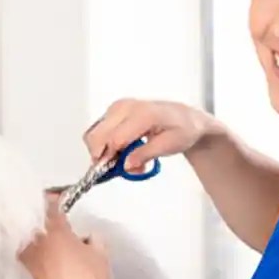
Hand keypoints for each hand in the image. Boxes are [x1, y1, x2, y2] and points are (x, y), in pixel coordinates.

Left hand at [19, 194, 115, 278]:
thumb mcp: (100, 253)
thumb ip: (93, 239)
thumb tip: (87, 238)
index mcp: (56, 232)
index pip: (48, 207)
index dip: (51, 200)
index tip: (55, 198)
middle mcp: (38, 244)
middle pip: (30, 222)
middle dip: (38, 216)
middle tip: (48, 215)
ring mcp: (31, 261)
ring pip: (26, 240)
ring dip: (32, 235)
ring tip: (43, 235)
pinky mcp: (31, 277)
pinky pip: (28, 257)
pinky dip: (33, 253)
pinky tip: (45, 257)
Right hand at [84, 99, 217, 174]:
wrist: (184, 118)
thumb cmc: (181, 129)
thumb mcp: (169, 146)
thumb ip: (145, 155)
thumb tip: (125, 165)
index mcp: (142, 114)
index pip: (115, 139)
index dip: (112, 159)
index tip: (117, 171)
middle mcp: (126, 107)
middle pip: (97, 135)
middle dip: (103, 157)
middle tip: (118, 168)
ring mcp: (117, 108)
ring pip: (94, 135)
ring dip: (104, 153)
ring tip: (125, 159)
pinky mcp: (113, 112)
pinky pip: (99, 133)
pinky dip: (105, 147)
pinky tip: (122, 152)